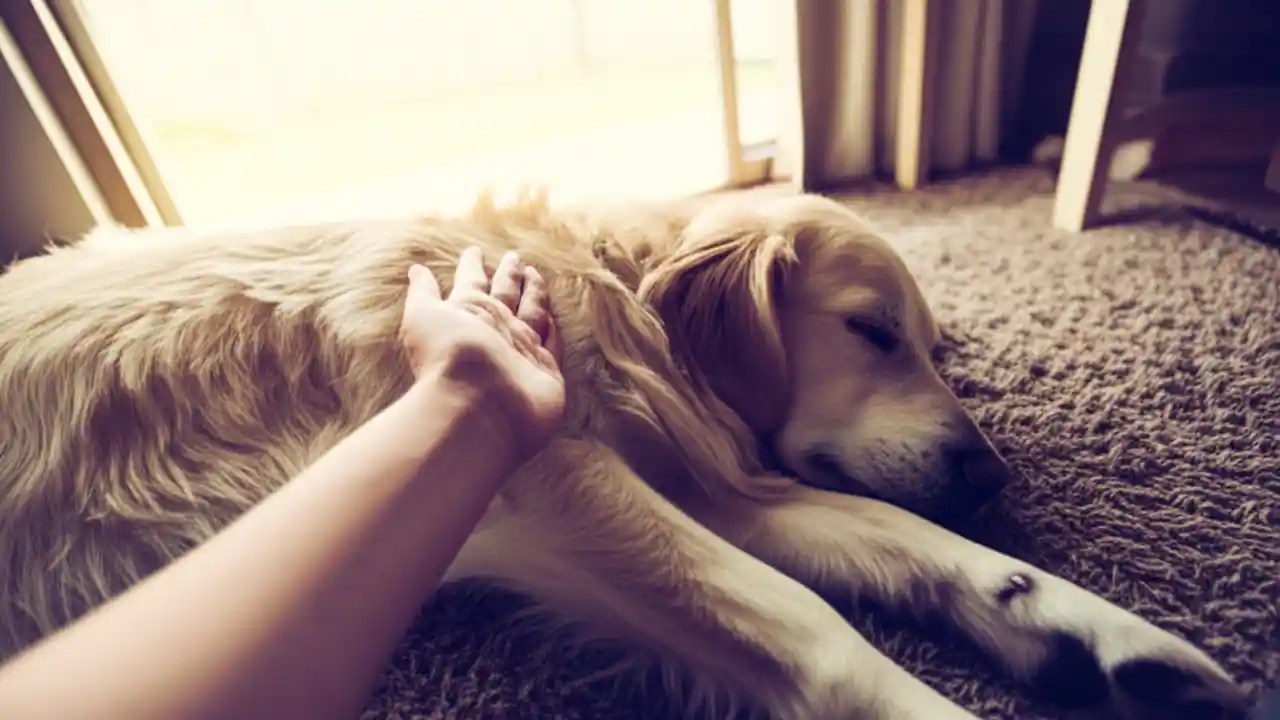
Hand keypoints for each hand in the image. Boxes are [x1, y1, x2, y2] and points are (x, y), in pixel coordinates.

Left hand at [399, 248, 564, 463]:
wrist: (478, 406)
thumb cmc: (448, 356)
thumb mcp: (423, 316)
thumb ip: (423, 293)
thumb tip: (416, 270)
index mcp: (469, 312)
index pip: (472, 281)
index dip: (472, 266)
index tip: (474, 250)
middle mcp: (494, 330)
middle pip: (505, 294)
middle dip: (508, 275)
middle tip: (514, 256)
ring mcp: (520, 350)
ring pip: (531, 313)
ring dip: (533, 294)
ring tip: (533, 273)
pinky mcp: (544, 371)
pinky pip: (550, 343)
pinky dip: (551, 331)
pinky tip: (551, 319)